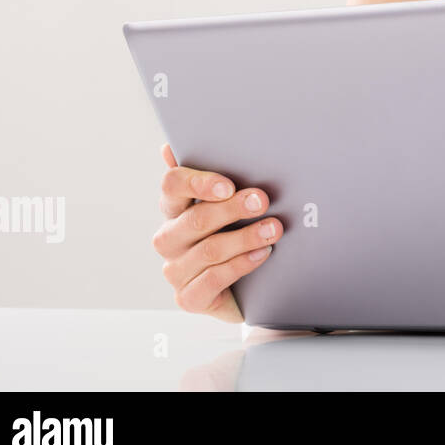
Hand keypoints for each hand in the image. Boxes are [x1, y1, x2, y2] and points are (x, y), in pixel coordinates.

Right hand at [152, 144, 278, 323]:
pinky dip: (240, 265)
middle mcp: (170, 238)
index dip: (197, 182)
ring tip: (274, 229)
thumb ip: (217, 177)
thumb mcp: (232, 204)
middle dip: (232, 208)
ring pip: (208, 249)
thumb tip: (176, 146)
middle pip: (195, 218)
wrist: (249, 287)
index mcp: (175, 208)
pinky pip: (213, 280)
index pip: (172, 185)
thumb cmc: (238, 234)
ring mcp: (176, 270)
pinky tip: (262, 254)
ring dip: (244, 237)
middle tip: (262, 200)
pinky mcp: (188, 298)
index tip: (227, 184)